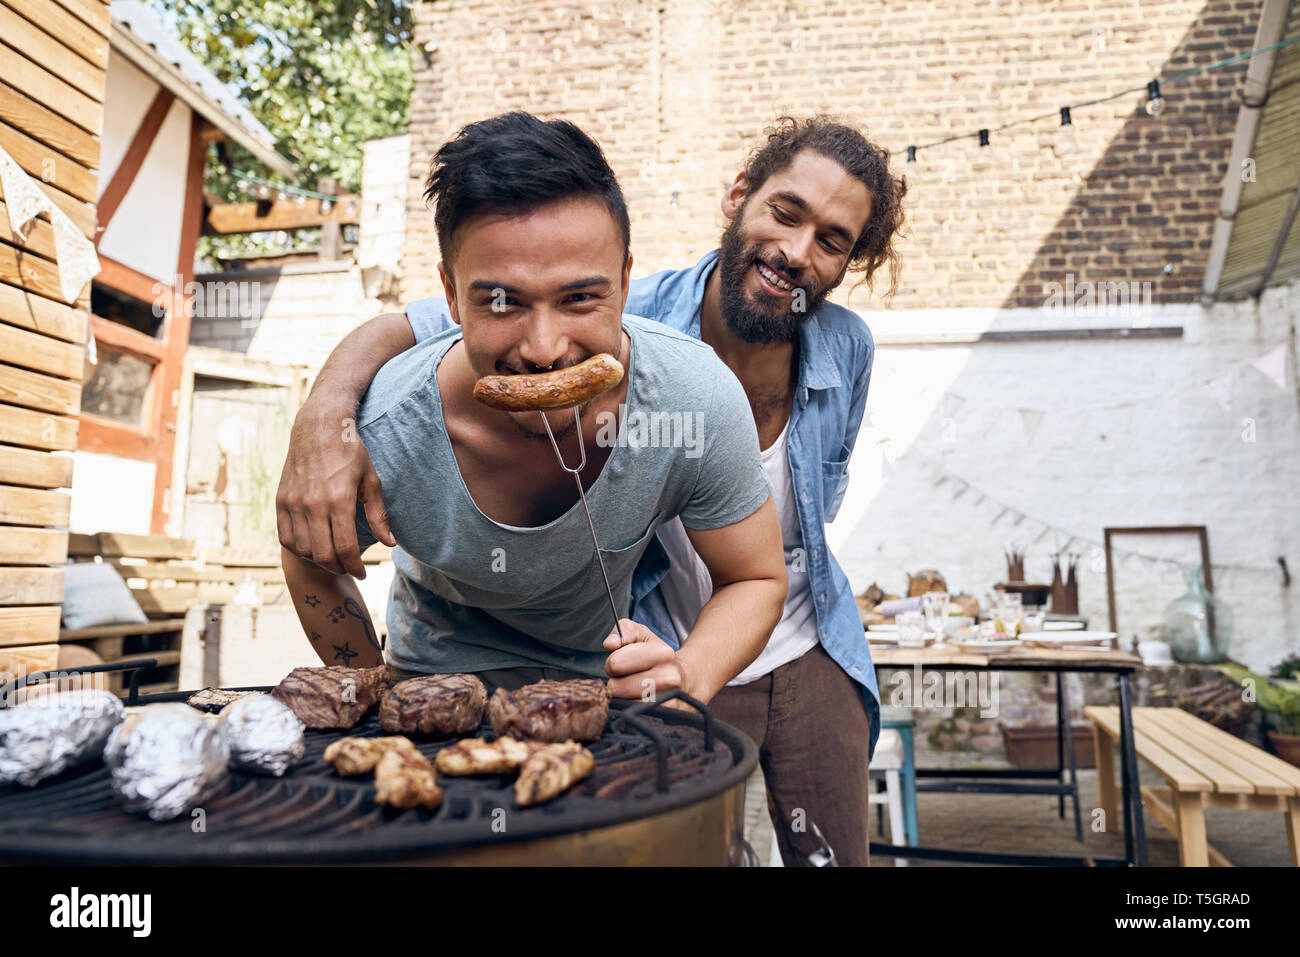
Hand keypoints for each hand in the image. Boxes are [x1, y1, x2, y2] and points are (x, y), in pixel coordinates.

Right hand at [276, 398, 394, 577]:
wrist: (319, 427)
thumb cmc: (350, 452)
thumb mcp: (371, 481)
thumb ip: (378, 515)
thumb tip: (390, 544)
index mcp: (339, 500)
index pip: (346, 548)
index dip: (355, 566)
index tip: (363, 572)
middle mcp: (313, 504)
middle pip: (323, 554)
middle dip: (339, 568)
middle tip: (349, 568)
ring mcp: (294, 503)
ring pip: (303, 549)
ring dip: (319, 560)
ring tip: (333, 558)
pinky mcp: (281, 500)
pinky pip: (285, 537)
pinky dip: (298, 549)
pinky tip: (312, 548)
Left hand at [602, 619, 693, 710]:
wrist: (687, 680)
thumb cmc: (658, 657)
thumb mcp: (643, 636)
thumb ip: (623, 630)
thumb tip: (610, 644)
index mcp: (662, 654)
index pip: (615, 663)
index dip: (613, 663)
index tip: (624, 664)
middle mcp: (668, 678)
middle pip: (616, 687)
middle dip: (617, 682)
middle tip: (630, 678)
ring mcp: (667, 701)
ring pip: (622, 704)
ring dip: (624, 697)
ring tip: (637, 689)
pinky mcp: (665, 717)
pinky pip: (632, 716)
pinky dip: (632, 709)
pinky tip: (642, 700)